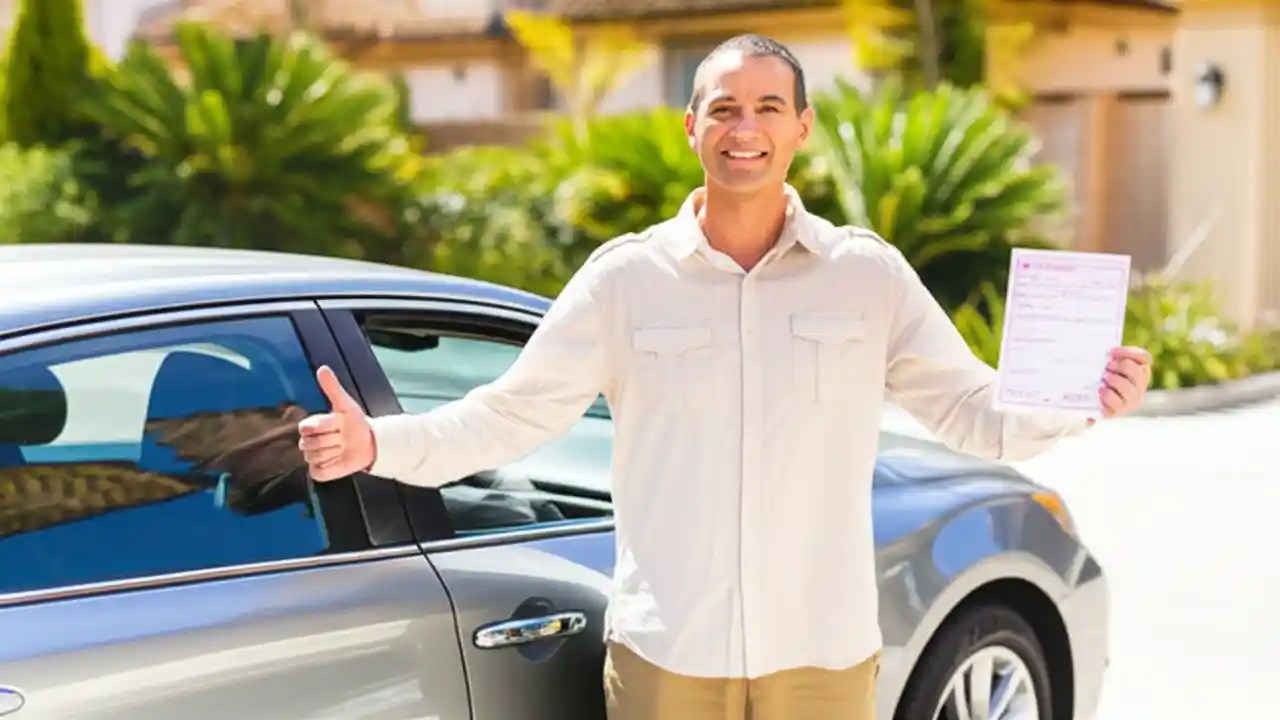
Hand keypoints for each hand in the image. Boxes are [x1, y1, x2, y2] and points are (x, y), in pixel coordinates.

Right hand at [298, 366, 375, 481]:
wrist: (369, 443)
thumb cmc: (355, 422)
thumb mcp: (345, 404)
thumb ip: (332, 388)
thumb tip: (322, 369)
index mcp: (312, 425)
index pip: (306, 428)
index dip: (324, 427)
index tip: (337, 424)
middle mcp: (309, 442)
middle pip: (310, 445)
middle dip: (331, 441)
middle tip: (342, 437)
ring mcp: (313, 457)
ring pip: (315, 458)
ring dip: (334, 454)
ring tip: (343, 448)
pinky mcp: (320, 472)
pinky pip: (317, 472)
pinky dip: (330, 469)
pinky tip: (339, 461)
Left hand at [1099, 346, 1152, 417]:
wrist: (1093, 401)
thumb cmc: (1102, 377)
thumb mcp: (1107, 364)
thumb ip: (1110, 357)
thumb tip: (1104, 352)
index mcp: (1140, 369)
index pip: (1144, 358)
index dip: (1128, 353)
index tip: (1111, 352)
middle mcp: (1139, 384)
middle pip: (1137, 372)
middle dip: (1122, 367)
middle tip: (1107, 365)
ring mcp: (1132, 399)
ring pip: (1129, 389)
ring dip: (1115, 381)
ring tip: (1104, 378)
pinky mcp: (1120, 410)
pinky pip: (1117, 403)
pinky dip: (1108, 395)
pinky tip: (1101, 390)